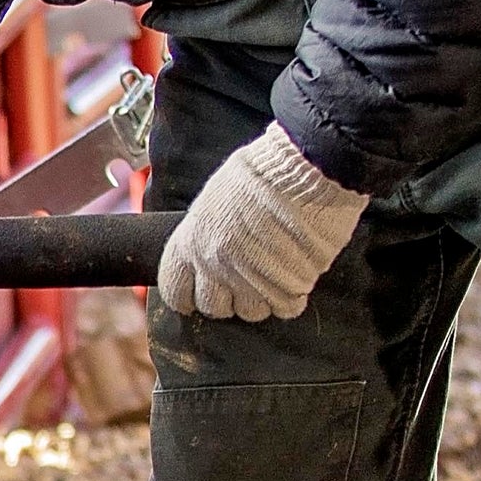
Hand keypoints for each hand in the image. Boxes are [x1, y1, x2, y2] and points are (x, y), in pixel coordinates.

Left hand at [156, 122, 365, 320]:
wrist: (305, 169)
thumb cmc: (262, 173)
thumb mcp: (215, 198)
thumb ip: (206, 231)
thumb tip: (206, 246)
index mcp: (191, 242)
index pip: (175, 290)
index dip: (188, 296)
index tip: (198, 295)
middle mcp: (216, 265)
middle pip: (214, 307)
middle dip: (228, 299)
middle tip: (244, 280)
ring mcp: (252, 278)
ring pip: (251, 311)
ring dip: (262, 298)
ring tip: (274, 273)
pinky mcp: (289, 283)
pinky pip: (286, 307)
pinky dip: (292, 298)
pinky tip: (296, 275)